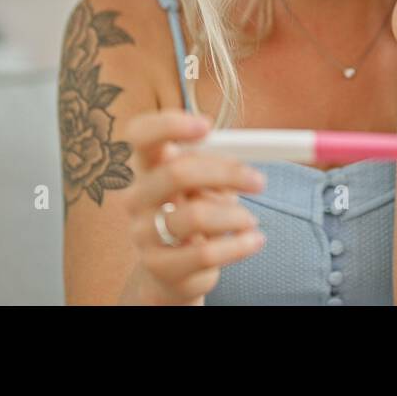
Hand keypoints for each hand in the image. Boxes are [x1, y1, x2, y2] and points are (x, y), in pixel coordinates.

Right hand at [118, 112, 266, 304]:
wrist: (174, 270)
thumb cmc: (194, 213)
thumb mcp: (204, 184)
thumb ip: (216, 164)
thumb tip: (248, 152)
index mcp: (147, 167)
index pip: (141, 135)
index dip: (169, 125)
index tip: (207, 126)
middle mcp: (138, 198)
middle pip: (176, 173)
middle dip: (226, 173)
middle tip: (258, 181)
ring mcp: (144, 234)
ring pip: (196, 215)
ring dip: (236, 215)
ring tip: (250, 221)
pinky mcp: (160, 266)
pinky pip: (206, 253)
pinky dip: (239, 244)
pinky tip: (253, 240)